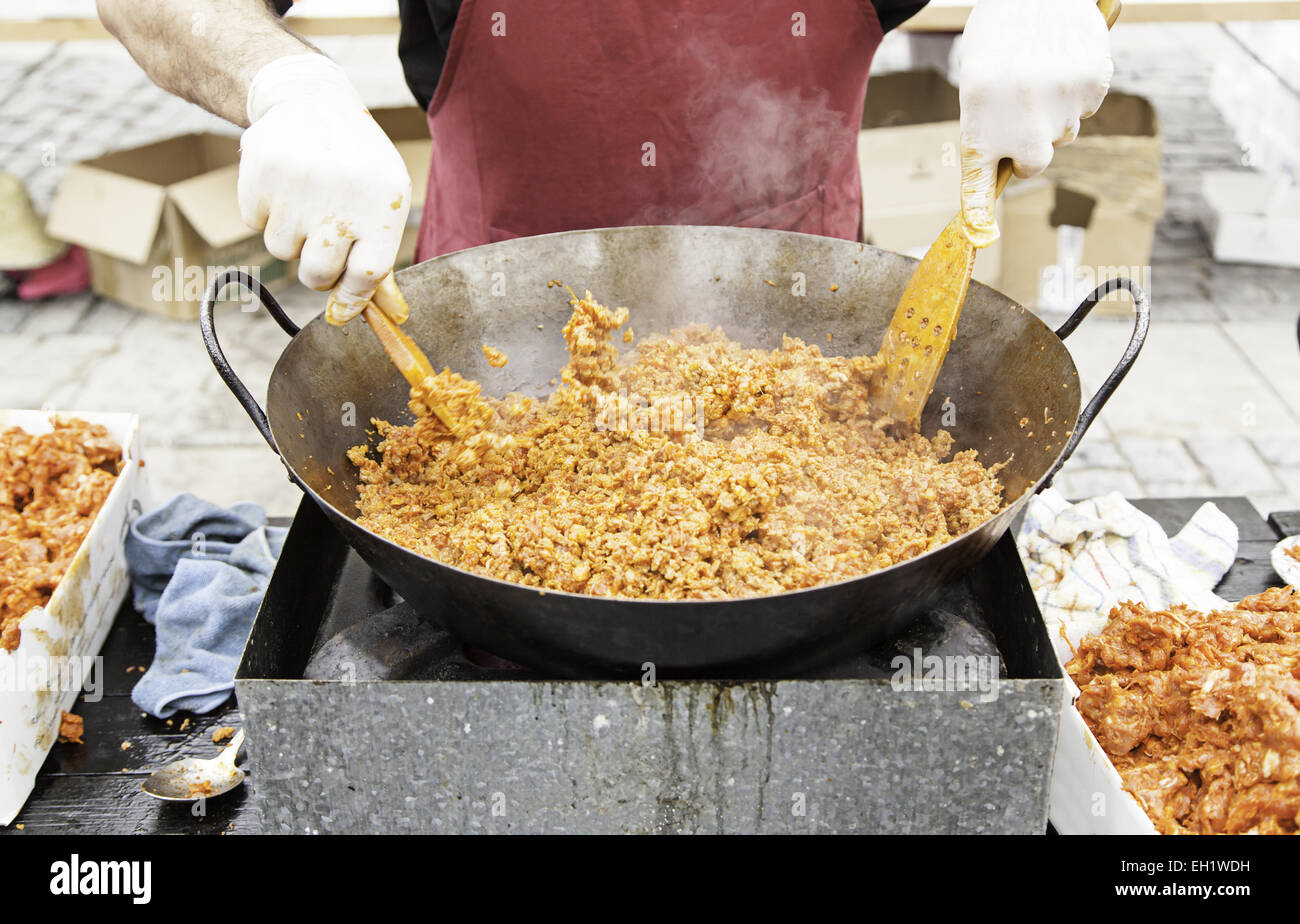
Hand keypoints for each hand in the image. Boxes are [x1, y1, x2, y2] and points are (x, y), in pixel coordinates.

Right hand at [238, 54, 411, 323]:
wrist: (312, 101)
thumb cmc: (358, 166)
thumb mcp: (385, 202)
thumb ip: (381, 259)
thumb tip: (388, 317)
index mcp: (383, 205)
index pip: (367, 275)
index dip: (353, 296)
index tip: (344, 301)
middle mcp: (341, 197)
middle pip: (318, 274)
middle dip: (318, 273)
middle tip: (322, 248)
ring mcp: (296, 187)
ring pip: (281, 252)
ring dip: (291, 237)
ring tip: (306, 201)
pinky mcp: (259, 176)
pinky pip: (254, 224)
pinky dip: (265, 212)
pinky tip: (284, 185)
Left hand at [958, 0, 1113, 246]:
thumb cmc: (1000, 33)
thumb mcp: (977, 79)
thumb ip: (987, 125)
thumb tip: (1001, 165)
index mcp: (980, 116)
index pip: (978, 180)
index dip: (977, 211)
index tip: (979, 233)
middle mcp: (1020, 118)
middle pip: (1032, 164)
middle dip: (1027, 149)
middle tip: (1020, 114)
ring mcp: (1060, 105)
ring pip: (1062, 133)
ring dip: (1052, 115)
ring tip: (1040, 73)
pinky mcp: (1092, 86)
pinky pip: (1086, 108)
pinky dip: (1077, 92)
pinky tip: (1064, 62)